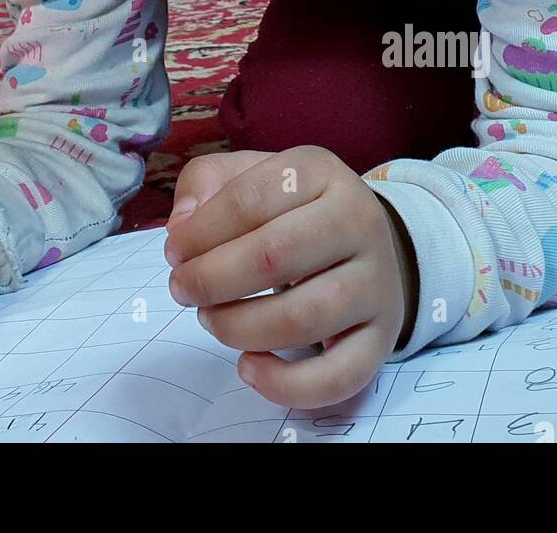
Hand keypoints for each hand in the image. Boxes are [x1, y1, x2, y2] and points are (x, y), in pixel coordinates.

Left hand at [163, 147, 418, 408]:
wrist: (367, 242)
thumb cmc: (292, 209)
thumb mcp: (251, 175)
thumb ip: (205, 183)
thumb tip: (181, 228)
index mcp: (320, 172)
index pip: (249, 199)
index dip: (199, 231)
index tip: (174, 251)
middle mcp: (358, 221)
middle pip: (274, 256)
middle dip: (211, 279)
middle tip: (182, 288)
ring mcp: (376, 283)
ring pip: (302, 318)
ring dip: (238, 327)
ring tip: (209, 319)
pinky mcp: (382, 338)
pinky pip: (339, 376)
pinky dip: (285, 384)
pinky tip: (248, 367)